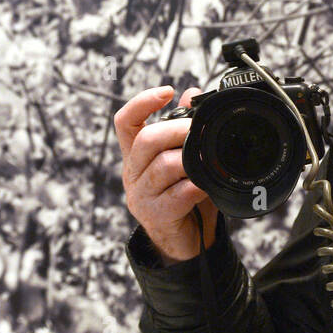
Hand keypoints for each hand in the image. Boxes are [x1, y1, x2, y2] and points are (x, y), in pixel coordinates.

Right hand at [114, 85, 217, 264]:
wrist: (183, 241)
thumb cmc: (185, 197)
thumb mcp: (185, 160)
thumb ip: (184, 129)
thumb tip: (192, 94)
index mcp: (137, 155)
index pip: (125, 122)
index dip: (141, 102)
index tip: (166, 91)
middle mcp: (133, 173)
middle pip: (146, 141)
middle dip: (177, 130)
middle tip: (199, 129)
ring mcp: (142, 196)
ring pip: (163, 166)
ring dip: (190, 159)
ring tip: (207, 160)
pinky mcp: (156, 215)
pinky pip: (178, 194)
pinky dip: (196, 186)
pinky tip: (206, 186)